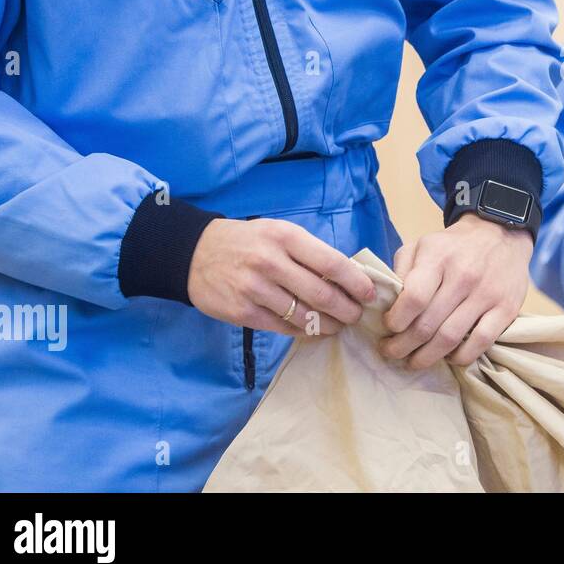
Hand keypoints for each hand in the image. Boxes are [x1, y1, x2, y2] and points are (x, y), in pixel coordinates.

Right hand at [188, 218, 375, 335]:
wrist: (195, 253)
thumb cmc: (249, 242)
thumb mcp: (279, 233)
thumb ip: (309, 252)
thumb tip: (349, 276)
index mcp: (286, 238)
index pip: (332, 263)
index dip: (356, 282)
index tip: (369, 294)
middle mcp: (271, 262)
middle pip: (321, 294)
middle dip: (347, 310)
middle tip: (356, 316)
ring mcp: (255, 289)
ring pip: (304, 316)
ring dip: (328, 325)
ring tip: (337, 326)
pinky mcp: (242, 312)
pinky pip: (282, 327)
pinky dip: (302, 331)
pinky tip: (312, 330)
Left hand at [380, 214, 530, 368]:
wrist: (500, 234)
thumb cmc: (453, 246)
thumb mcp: (422, 245)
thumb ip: (401, 270)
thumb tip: (386, 304)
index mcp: (438, 258)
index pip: (414, 298)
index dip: (396, 320)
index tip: (389, 328)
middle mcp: (463, 276)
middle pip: (427, 325)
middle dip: (402, 346)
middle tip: (392, 352)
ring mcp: (487, 294)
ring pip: (450, 338)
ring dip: (426, 357)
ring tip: (413, 361)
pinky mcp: (506, 308)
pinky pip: (480, 343)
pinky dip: (460, 357)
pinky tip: (448, 357)